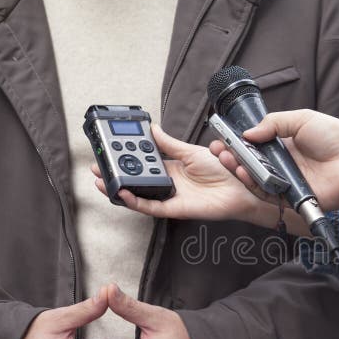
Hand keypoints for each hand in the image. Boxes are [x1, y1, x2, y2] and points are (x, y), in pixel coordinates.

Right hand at [93, 125, 262, 221]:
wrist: (241, 187)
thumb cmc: (223, 170)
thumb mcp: (193, 151)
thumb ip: (170, 144)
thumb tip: (152, 129)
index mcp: (172, 168)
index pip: (143, 163)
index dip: (126, 158)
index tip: (109, 150)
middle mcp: (168, 183)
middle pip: (136, 179)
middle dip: (115, 173)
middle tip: (97, 166)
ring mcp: (170, 196)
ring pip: (138, 195)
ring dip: (119, 188)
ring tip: (101, 180)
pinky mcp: (175, 209)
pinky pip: (150, 207)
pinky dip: (135, 201)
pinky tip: (122, 193)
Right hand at [225, 109, 338, 209]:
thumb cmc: (335, 137)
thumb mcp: (301, 119)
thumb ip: (273, 123)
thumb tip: (248, 133)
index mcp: (285, 146)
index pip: (255, 147)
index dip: (238, 144)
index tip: (223, 139)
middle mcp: (283, 165)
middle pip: (252, 165)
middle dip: (233, 158)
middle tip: (219, 151)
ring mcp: (286, 182)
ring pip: (257, 180)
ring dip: (240, 171)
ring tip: (229, 161)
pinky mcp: (292, 198)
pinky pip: (268, 195)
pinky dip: (255, 186)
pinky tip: (245, 174)